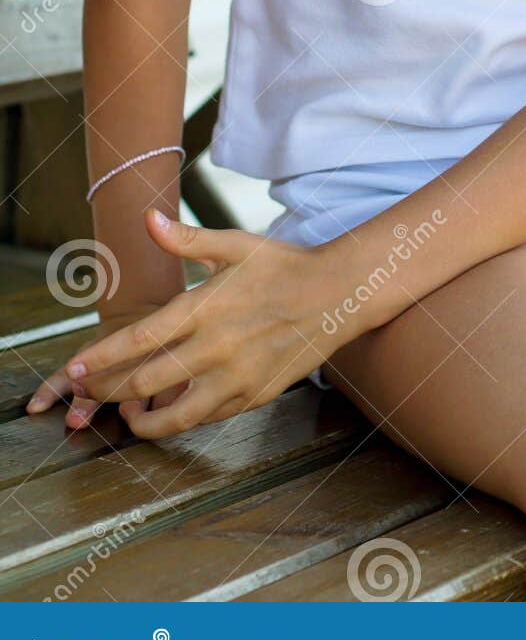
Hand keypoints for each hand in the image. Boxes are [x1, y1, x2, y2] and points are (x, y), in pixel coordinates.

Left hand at [55, 209, 341, 439]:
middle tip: (85, 392)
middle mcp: (217, 347)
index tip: (74, 368)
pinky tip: (167, 413)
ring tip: (124, 414)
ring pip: (174, 415)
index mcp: (206, 307)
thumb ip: (187, 239)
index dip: (101, 358)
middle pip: (145, 382)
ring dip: (140, 421)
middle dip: (106, 390)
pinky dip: (180, 420)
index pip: (139, 339)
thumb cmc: (283, 266)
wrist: (337, 295)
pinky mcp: (253, 397)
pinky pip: (207, 418)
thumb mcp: (236, 245)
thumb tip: (148, 219)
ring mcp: (236, 377)